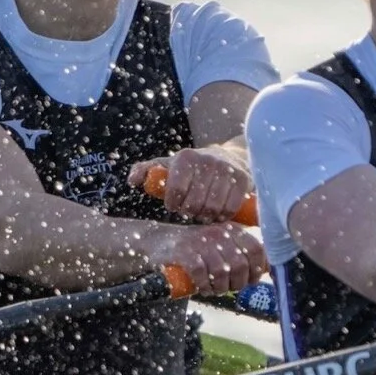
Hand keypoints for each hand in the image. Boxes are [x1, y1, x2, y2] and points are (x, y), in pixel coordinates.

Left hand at [129, 148, 252, 222]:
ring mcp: (227, 169)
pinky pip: (231, 207)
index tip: (175, 206)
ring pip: (213, 207)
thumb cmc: (190, 167)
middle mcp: (207, 160)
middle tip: (190, 211)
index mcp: (185, 158)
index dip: (174, 204)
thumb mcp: (166, 166)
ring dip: (206, 216)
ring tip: (203, 213)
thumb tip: (132, 182)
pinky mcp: (243, 178)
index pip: (175, 191)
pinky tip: (218, 214)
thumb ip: (145, 171)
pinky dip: (223, 216)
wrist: (226, 158)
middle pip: (195, 203)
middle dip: (190, 212)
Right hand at [137, 222, 267, 297]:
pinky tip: (201, 288)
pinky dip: (203, 286)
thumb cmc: (196, 249)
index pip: (256, 250)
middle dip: (237, 283)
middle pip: (240, 264)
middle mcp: (218, 232)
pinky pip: (201, 274)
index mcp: (231, 230)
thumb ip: (242, 255)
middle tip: (227, 288)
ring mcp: (200, 242)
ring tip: (213, 289)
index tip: (250, 281)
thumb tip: (267, 271)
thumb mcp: (221, 246)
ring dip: (219, 288)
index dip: (257, 270)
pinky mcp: (184, 252)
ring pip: (221, 272)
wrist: (159, 241)